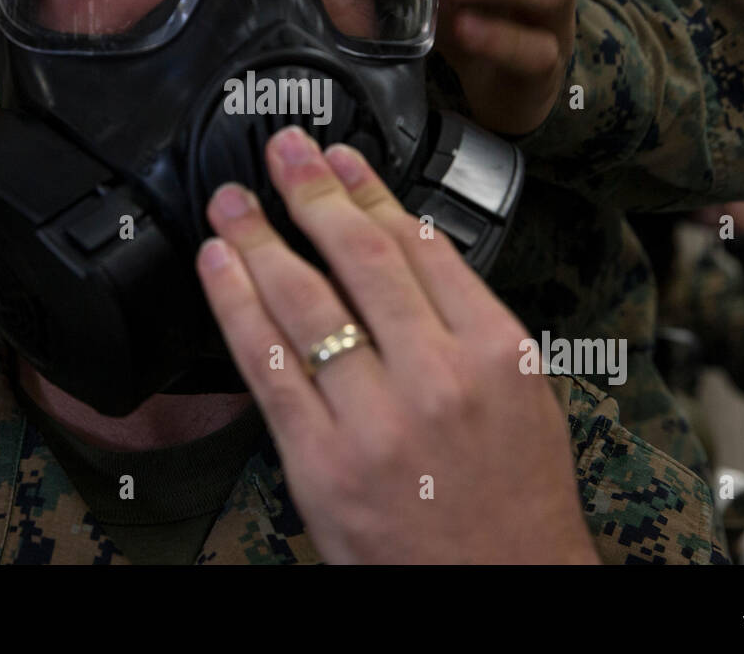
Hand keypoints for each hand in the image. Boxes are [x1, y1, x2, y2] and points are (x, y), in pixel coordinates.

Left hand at [194, 125, 599, 563]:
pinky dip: (236, 306)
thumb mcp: (525, 394)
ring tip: (233, 201)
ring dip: (261, 238)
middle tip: (280, 150)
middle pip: (361, 259)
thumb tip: (408, 246)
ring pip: (306, 302)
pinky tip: (218, 267)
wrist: (501, 593)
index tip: (340, 158)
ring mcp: (376, 419)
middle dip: (312, 193)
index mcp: (495, 351)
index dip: (371, 191)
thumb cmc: (517, 499)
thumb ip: (470, 319)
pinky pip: (268, 366)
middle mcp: (437, 376)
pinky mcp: (322, 462)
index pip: (422, 245)